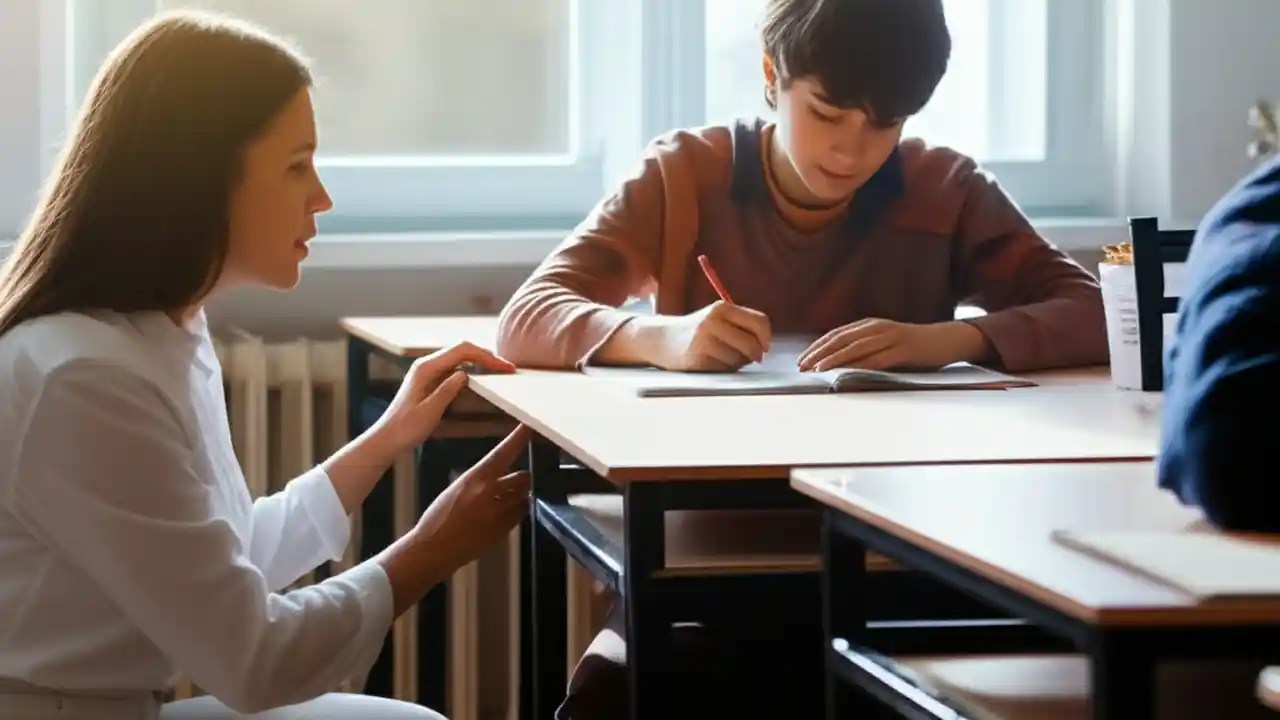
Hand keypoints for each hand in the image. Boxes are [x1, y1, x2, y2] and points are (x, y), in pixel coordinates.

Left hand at [374, 342, 515, 455]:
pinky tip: (483, 378)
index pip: (462, 351)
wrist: (387, 438)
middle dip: (487, 357)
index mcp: (426, 368)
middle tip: (509, 369)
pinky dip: (472, 370)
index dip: (487, 356)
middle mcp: (426, 365)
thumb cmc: (406, 428)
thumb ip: (448, 390)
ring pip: (460, 358)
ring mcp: (428, 371)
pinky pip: (454, 368)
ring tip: (501, 372)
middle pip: (463, 350)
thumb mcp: (430, 411)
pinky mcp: (430, 380)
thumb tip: (466, 374)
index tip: (506, 367)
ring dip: (481, 362)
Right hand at [413, 426, 532, 574]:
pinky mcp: (504, 531)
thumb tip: (495, 476)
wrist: (433, 549)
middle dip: (521, 479)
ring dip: (519, 497)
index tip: (529, 428)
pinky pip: (519, 515)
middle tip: (513, 482)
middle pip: (523, 478)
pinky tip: (501, 516)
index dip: (518, 439)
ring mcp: (500, 513)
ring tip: (504, 501)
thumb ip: (478, 481)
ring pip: (524, 498)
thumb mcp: (455, 489)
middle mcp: (490, 493)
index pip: (502, 453)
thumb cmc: (438, 518)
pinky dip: (515, 512)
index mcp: (475, 479)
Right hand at [649, 301, 772, 371]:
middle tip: (749, 358)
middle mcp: (712, 321)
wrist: (662, 339)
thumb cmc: (698, 332)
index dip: (766, 338)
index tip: (764, 346)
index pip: (760, 322)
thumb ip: (742, 328)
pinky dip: (722, 370)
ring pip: (738, 360)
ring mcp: (703, 340)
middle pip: (752, 344)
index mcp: (722, 308)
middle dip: (754, 355)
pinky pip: (723, 370)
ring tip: (722, 357)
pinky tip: (711, 363)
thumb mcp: (718, 319)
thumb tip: (764, 349)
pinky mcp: (696, 359)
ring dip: (736, 364)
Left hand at [798, 319, 989, 371]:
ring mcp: (890, 338)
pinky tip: (846, 372)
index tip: (801, 360)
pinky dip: (858, 365)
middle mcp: (877, 328)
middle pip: (840, 339)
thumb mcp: (885, 342)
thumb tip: (839, 363)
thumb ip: (865, 349)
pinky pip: (877, 358)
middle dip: (818, 353)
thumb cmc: (914, 346)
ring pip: (855, 347)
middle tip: (801, 366)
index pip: (836, 335)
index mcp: (870, 325)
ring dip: (833, 359)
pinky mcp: (903, 351)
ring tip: (816, 369)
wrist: (947, 340)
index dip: (816, 347)